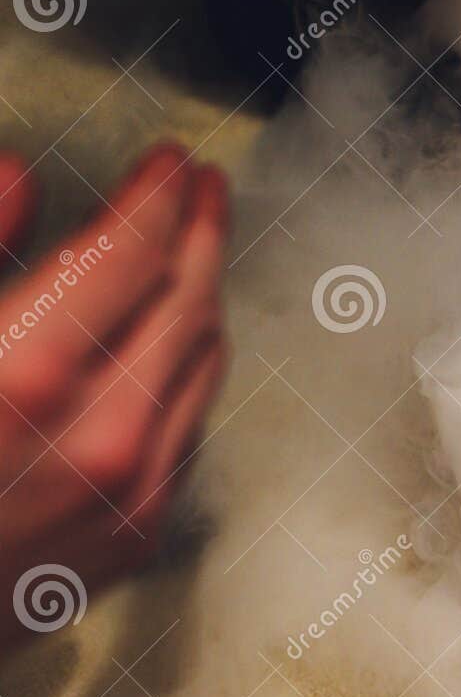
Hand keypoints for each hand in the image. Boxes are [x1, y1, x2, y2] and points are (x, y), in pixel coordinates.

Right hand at [0, 145, 229, 647]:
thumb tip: (20, 177)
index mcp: (26, 377)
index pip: (131, 255)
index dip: (157, 197)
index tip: (171, 160)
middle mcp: (100, 438)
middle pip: (187, 305)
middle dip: (201, 233)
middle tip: (204, 185)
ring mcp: (129, 495)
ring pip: (201, 368)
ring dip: (204, 298)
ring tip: (196, 248)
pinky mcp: (134, 537)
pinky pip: (190, 429)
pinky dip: (190, 370)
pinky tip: (176, 342)